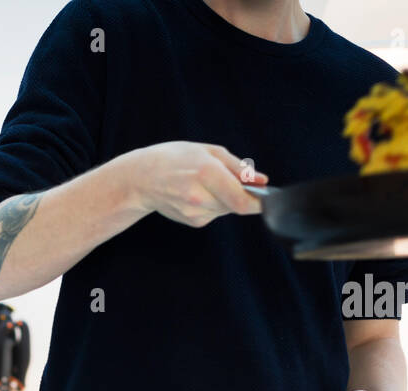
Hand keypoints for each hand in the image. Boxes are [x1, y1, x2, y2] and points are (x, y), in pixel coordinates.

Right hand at [127, 141, 266, 226]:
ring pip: (228, 208)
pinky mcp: (194, 221)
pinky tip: (195, 193)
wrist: (140, 180)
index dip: (260, 202)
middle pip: (238, 204)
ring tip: (204, 183)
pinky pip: (216, 212)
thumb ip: (238, 167)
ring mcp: (195, 213)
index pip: (243, 201)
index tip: (267, 197)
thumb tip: (263, 180)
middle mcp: (200, 197)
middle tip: (226, 178)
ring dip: (226, 197)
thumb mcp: (207, 152)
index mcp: (206, 173)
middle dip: (241, 193)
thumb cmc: (175, 159)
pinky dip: (213, 203)